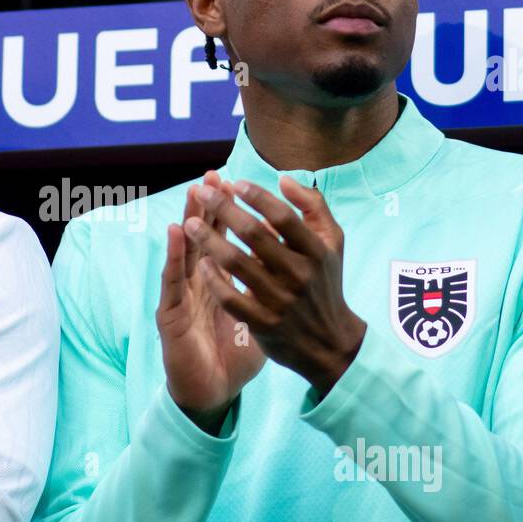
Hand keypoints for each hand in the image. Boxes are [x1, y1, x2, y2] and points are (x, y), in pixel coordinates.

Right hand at [157, 171, 266, 432]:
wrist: (211, 392)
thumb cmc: (234, 355)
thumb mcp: (258, 317)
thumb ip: (269, 290)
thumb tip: (292, 264)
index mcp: (218, 281)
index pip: (223, 238)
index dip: (228, 211)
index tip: (235, 182)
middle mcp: (197, 283)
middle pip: (200, 237)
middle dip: (206, 206)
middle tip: (210, 177)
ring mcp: (181, 296)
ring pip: (183, 251)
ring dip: (188, 219)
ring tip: (192, 193)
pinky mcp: (170, 314)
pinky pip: (172, 280)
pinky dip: (174, 254)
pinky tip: (176, 233)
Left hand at [185, 176, 365, 396]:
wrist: (329, 342)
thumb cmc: (324, 282)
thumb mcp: (332, 243)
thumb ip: (313, 206)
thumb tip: (283, 178)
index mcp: (316, 251)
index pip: (283, 217)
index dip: (257, 197)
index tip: (234, 182)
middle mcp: (299, 275)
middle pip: (254, 235)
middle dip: (223, 209)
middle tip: (200, 192)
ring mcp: (281, 301)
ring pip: (237, 264)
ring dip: (209, 240)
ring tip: (190, 223)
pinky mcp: (264, 324)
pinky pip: (231, 299)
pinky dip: (214, 280)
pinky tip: (200, 262)